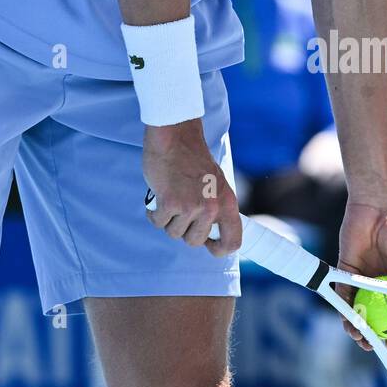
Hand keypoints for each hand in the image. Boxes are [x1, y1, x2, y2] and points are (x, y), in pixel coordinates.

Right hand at [143, 119, 240, 255]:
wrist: (175, 137)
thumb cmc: (192, 160)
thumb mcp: (216, 184)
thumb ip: (216, 208)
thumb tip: (210, 235)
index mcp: (228, 203)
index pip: (232, 241)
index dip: (220, 249)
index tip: (209, 246)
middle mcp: (212, 208)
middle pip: (195, 241)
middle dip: (184, 229)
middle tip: (181, 209)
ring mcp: (191, 206)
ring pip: (174, 233)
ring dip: (168, 219)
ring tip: (171, 197)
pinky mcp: (170, 203)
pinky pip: (158, 223)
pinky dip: (154, 213)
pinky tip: (158, 196)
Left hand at [336, 201, 386, 350]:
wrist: (377, 207)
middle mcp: (377, 285)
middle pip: (373, 316)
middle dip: (372, 335)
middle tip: (372, 347)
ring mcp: (360, 278)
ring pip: (356, 308)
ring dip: (355, 325)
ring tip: (358, 336)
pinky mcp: (344, 269)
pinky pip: (342, 291)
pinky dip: (343, 305)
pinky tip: (346, 316)